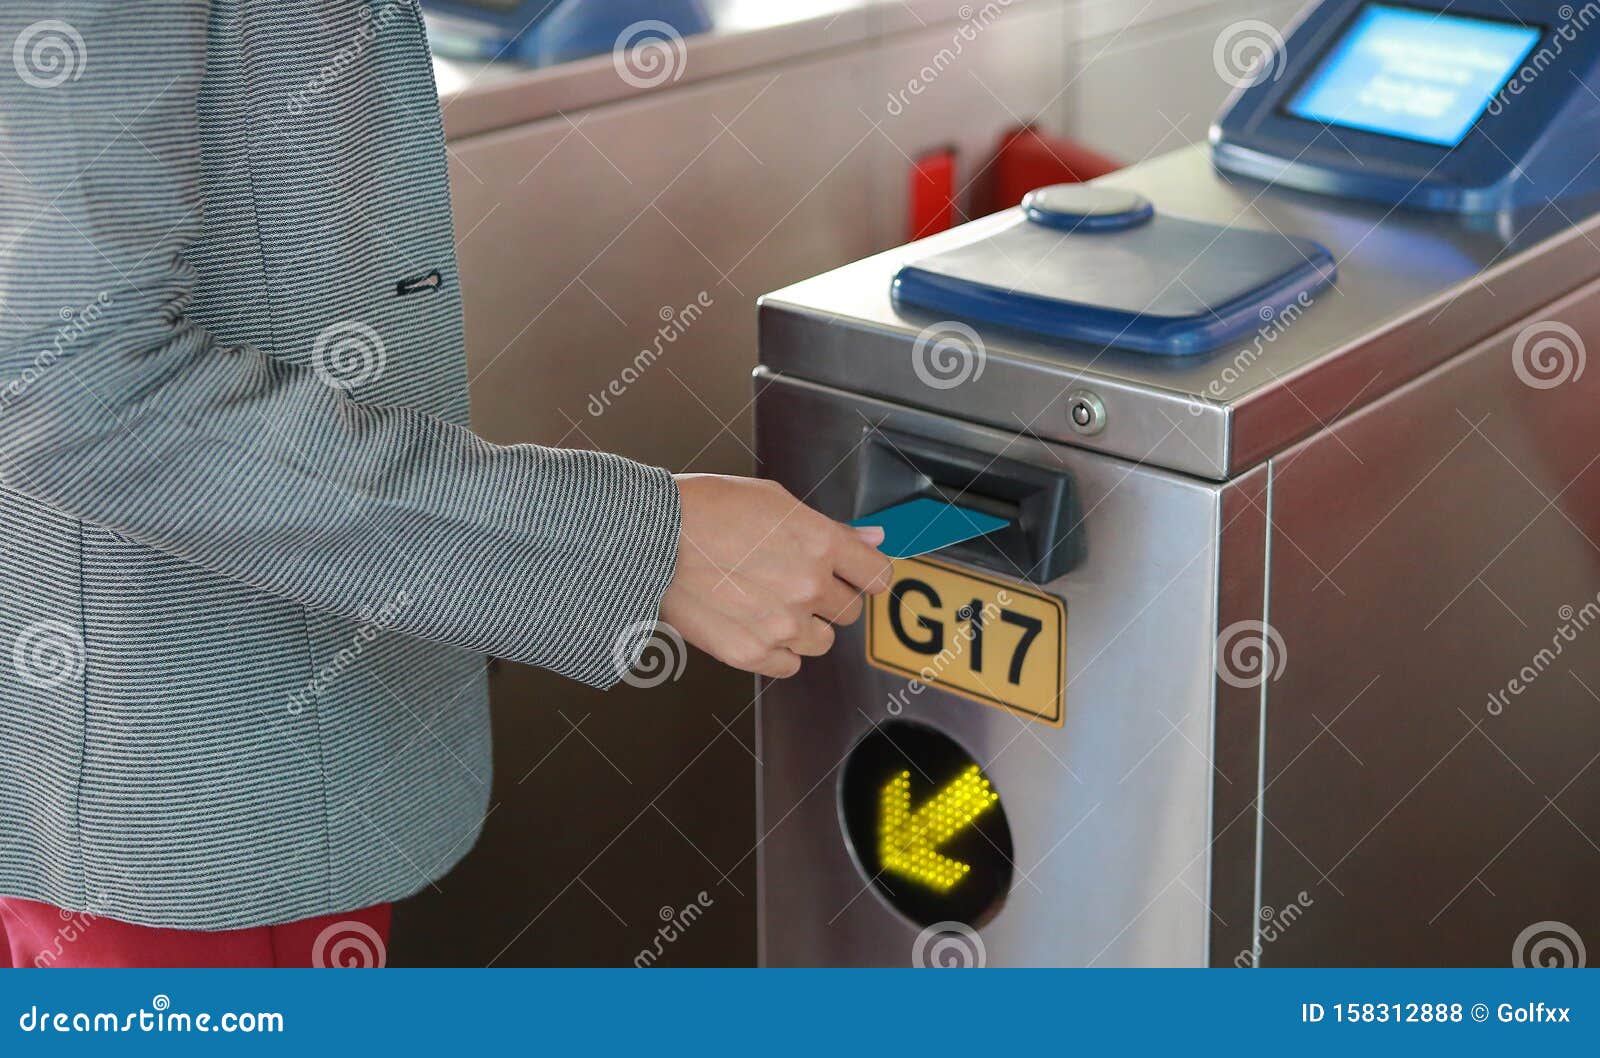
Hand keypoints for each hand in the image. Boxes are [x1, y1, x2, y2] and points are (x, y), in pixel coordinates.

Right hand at [660, 474, 892, 678]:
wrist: (650, 537)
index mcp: (820, 543)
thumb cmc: (706, 510)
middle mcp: (808, 586)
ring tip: (769, 603)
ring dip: (806, 627)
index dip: (867, 575)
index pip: (878, 575)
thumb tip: (872, 540)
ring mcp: (781, 624)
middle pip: (851, 611)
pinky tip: (755, 624)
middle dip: (830, 598)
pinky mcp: (752, 653)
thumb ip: (830, 528)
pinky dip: (778, 651)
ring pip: (823, 642)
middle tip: (794, 582)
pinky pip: (790, 665)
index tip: (856, 577)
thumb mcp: (775, 501)